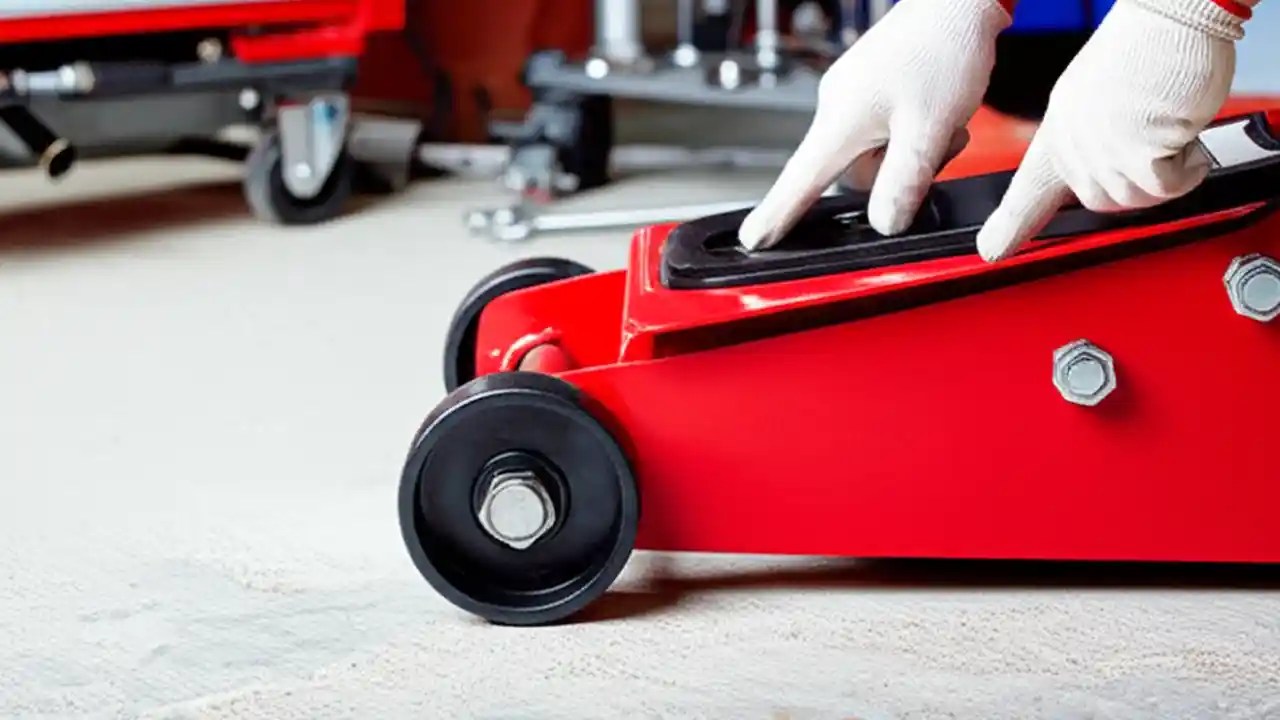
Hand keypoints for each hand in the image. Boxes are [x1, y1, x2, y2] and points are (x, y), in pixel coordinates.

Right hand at [738, 0, 1012, 250]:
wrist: (960, 0)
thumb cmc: (944, 51)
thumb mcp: (930, 127)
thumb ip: (904, 181)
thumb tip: (884, 224)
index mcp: (841, 119)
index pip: (800, 180)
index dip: (777, 215)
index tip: (753, 241)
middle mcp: (836, 107)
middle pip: (851, 173)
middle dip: (893, 174)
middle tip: (934, 147)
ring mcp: (851, 96)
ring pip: (872, 154)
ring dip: (908, 153)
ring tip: (940, 124)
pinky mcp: (869, 89)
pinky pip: (881, 130)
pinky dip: (910, 132)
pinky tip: (934, 111)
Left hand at [975, 0, 1246, 261]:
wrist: (1170, 21)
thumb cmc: (1147, 51)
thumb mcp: (1097, 102)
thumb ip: (1090, 142)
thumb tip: (1102, 175)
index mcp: (1059, 131)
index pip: (1028, 190)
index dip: (1011, 225)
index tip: (992, 250)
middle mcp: (1072, 145)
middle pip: (1102, 202)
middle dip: (1137, 182)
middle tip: (1154, 144)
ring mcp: (1100, 151)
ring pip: (1135, 199)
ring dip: (1165, 172)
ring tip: (1167, 128)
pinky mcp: (1136, 155)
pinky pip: (1166, 187)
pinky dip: (1187, 166)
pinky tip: (1181, 130)